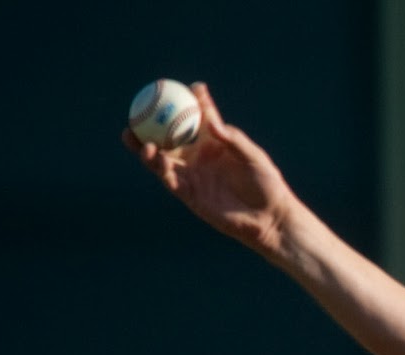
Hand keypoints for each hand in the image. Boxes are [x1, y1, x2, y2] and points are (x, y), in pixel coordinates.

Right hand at [121, 82, 295, 258]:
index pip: (198, 117)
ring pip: (162, 160)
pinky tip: (154, 160)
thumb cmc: (267, 183)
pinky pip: (171, 181)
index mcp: (214, 143)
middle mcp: (198, 157)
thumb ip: (233, 140)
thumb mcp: (253, 157)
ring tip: (136, 139)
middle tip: (136, 112)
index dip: (189, 101)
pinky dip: (162, 171)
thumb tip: (212, 124)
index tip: (179, 86)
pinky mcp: (190, 196)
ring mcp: (192, 176)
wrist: (268, 217)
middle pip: (167, 138)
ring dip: (147, 150)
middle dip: (149, 125)